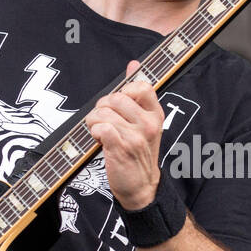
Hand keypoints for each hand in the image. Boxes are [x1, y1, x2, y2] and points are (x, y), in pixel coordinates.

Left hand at [85, 59, 164, 209]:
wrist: (141, 187)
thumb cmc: (139, 153)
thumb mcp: (144, 122)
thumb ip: (138, 92)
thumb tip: (133, 63)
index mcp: (156, 114)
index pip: (141, 86)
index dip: (123, 92)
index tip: (119, 107)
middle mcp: (149, 124)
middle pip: (115, 98)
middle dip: (102, 108)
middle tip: (105, 122)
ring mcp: (136, 137)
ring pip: (103, 113)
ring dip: (95, 122)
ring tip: (102, 133)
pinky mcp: (121, 148)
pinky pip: (100, 127)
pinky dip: (94, 133)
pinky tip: (99, 140)